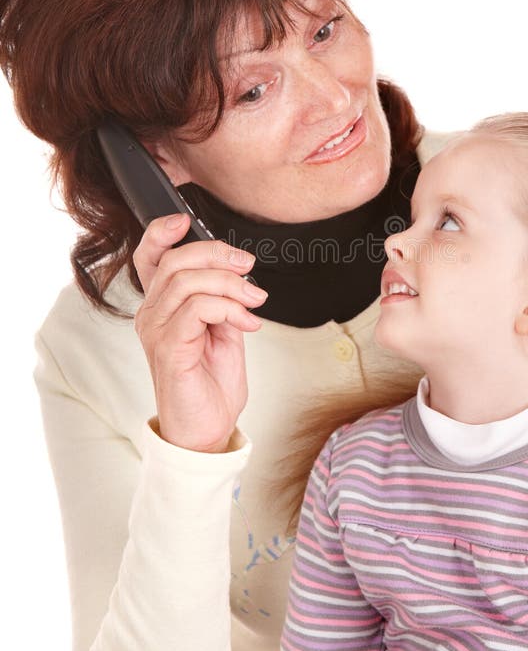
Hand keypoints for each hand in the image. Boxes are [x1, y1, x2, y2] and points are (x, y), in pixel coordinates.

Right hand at [132, 213, 267, 452]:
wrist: (208, 429)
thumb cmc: (212, 383)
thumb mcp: (225, 330)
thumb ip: (224, 299)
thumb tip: (239, 274)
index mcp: (162, 305)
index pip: (149, 258)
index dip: (161, 232)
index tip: (186, 220)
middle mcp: (151, 314)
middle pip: (175, 261)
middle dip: (218, 255)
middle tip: (248, 268)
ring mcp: (156, 331)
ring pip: (188, 281)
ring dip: (231, 285)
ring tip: (254, 302)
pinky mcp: (168, 349)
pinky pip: (197, 309)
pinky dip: (230, 308)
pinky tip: (247, 323)